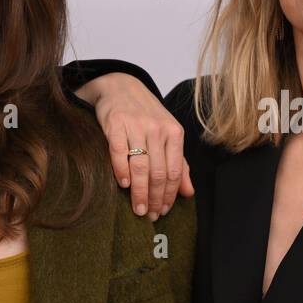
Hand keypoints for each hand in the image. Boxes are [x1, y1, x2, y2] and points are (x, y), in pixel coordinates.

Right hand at [75, 73, 193, 218]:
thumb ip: (179, 164)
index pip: (175, 171)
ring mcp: (135, 126)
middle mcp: (157, 129)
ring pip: (141, 166)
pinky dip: (121, 170)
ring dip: (139, 192)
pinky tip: (122, 185)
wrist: (121, 87)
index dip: (170, 195)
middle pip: (158, 172)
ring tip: (138, 209)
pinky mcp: (115, 124)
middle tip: (150, 216)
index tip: (164, 211)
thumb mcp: (168, 135)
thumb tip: (188, 193)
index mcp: (174, 133)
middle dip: (156, 198)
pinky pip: (119, 152)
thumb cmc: (147, 116)